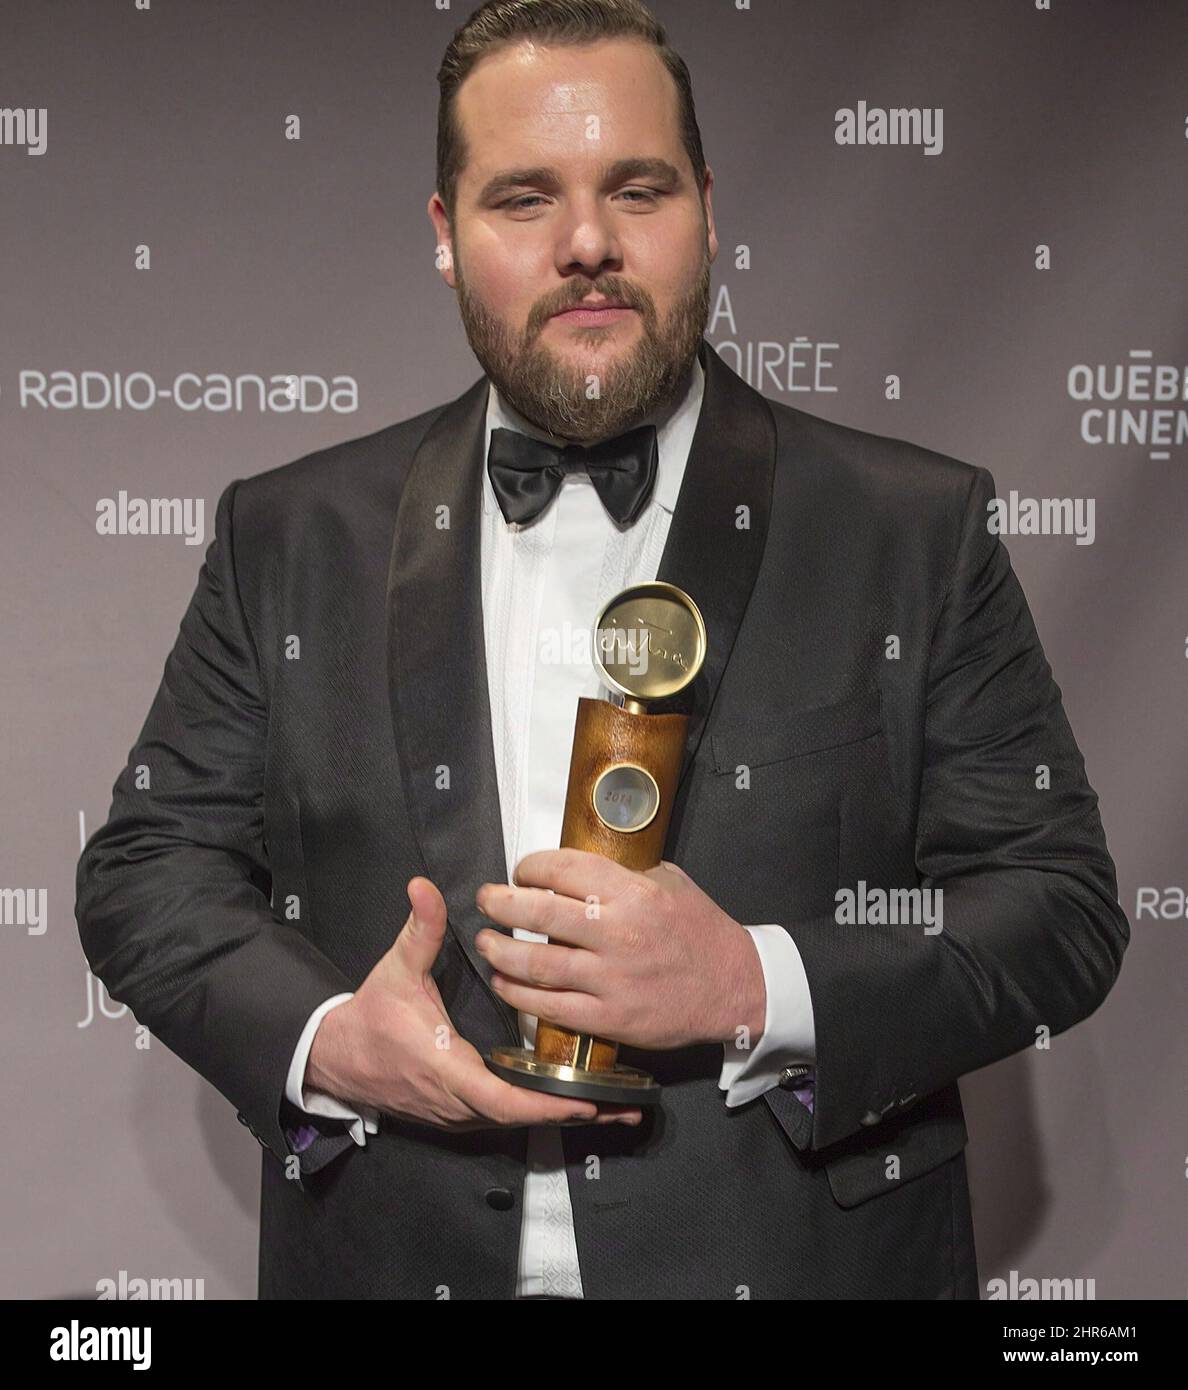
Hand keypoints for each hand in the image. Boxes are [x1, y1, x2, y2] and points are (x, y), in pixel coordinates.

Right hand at [306, 876, 641, 1130]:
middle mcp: (456, 1100)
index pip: (501, 1098)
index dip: (545, 1102)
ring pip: (518, 1121)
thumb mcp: (396, 969)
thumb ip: (419, 930)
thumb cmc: (372, 1016)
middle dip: (572, 1113)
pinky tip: (574, 1102)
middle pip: (523, 1117)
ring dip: (561, 1115)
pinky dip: (541, 1111)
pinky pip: (506, 1117)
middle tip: (620, 1107)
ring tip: (612, 1108)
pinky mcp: (461, 1113)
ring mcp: (458, 1113)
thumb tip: (424, 888)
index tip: (584, 1098)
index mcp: (445, 1066)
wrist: (339, 1057)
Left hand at [475, 849, 765, 1051]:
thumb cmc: (700, 930)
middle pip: (539, 914)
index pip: (563, 869)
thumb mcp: (670, 882)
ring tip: (485, 941)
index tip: (520, 870)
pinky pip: (551, 1007)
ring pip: (536, 965)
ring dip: (500, 951)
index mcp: (634, 892)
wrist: (735, 986)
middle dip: (500, 903)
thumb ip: (624, 873)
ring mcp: (612, 979)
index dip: (530, 866)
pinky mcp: (610, 1018)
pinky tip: (504, 983)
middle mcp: (618, 933)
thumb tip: (577, 866)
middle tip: (485, 899)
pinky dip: (519, 995)